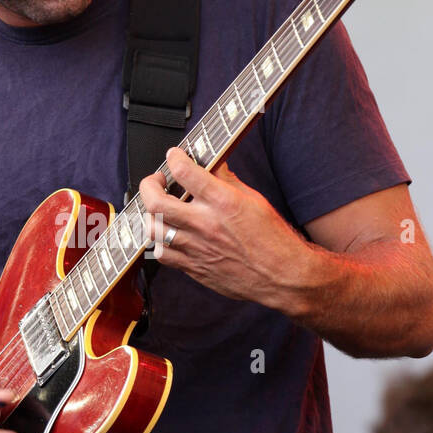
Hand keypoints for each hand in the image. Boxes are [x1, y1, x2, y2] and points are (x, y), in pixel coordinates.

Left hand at [138, 147, 314, 308]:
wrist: (283, 276)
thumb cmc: (273, 239)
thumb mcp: (254, 200)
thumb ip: (227, 180)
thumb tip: (211, 163)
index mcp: (224, 202)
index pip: (185, 172)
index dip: (174, 158)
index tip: (174, 156)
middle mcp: (206, 224)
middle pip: (156, 202)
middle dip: (149, 185)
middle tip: (157, 181)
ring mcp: (197, 248)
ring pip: (153, 229)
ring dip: (150, 214)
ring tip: (158, 208)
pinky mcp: (194, 268)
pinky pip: (162, 254)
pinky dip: (159, 242)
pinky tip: (168, 235)